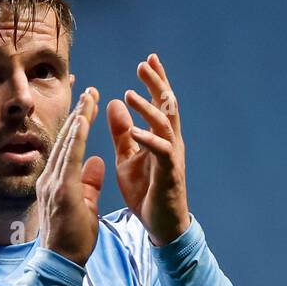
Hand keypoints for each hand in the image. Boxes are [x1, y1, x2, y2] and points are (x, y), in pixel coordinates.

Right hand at [37, 87, 103, 265]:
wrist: (60, 264)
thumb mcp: (86, 206)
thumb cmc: (72, 241)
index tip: (88, 105)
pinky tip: (84, 119)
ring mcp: (53, 184)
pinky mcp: (60, 191)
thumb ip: (90, 183)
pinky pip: (70, 158)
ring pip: (67, 143)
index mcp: (56, 182)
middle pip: (67, 139)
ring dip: (79, 118)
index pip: (69, 147)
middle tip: (90, 90)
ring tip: (89, 96)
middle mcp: (50, 179)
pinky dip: (77, 137)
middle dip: (79, 113)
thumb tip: (98, 161)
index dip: (79, 125)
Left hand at [106, 54, 190, 245]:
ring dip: (148, 109)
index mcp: (161, 137)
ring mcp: (172, 158)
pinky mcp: (169, 175)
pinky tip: (135, 131)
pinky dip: (148, 140)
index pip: (159, 103)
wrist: (161, 226)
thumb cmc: (147, 192)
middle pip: (167, 106)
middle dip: (157, 84)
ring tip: (131, 94)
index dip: (155, 81)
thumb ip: (123, 132)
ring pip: (165, 125)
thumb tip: (114, 102)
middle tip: (144, 64)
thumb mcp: (128, 157)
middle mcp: (170, 143)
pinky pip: (161, 152)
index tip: (147, 60)